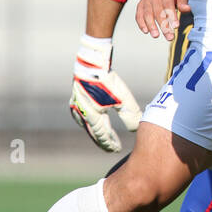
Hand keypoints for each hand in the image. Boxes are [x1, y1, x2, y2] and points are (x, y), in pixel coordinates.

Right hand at [69, 38, 141, 152]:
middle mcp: (82, 113)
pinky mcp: (75, 97)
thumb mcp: (123, 98)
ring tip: (103, 136)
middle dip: (103, 140)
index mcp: (92, 116)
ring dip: (96, 132)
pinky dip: (89, 121)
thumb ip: (130, 115)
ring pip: (87, 125)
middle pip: (94, 132)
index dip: (110, 143)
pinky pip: (82, 115)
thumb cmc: (107, 80)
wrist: (92, 62)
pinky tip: (93, 120)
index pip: (102, 135)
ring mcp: (76, 105)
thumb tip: (135, 129)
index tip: (116, 149)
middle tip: (111, 147)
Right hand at [136, 0, 190, 39]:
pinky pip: (139, 15)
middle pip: (158, 12)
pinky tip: (145, 31)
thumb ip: (183, 2)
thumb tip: (187, 9)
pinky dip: (141, 23)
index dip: (172, 16)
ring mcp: (146, 1)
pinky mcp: (140, 5)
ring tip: (156, 35)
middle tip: (169, 36)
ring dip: (151, 26)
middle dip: (163, 25)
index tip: (176, 26)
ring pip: (147, 14)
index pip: (168, 5)